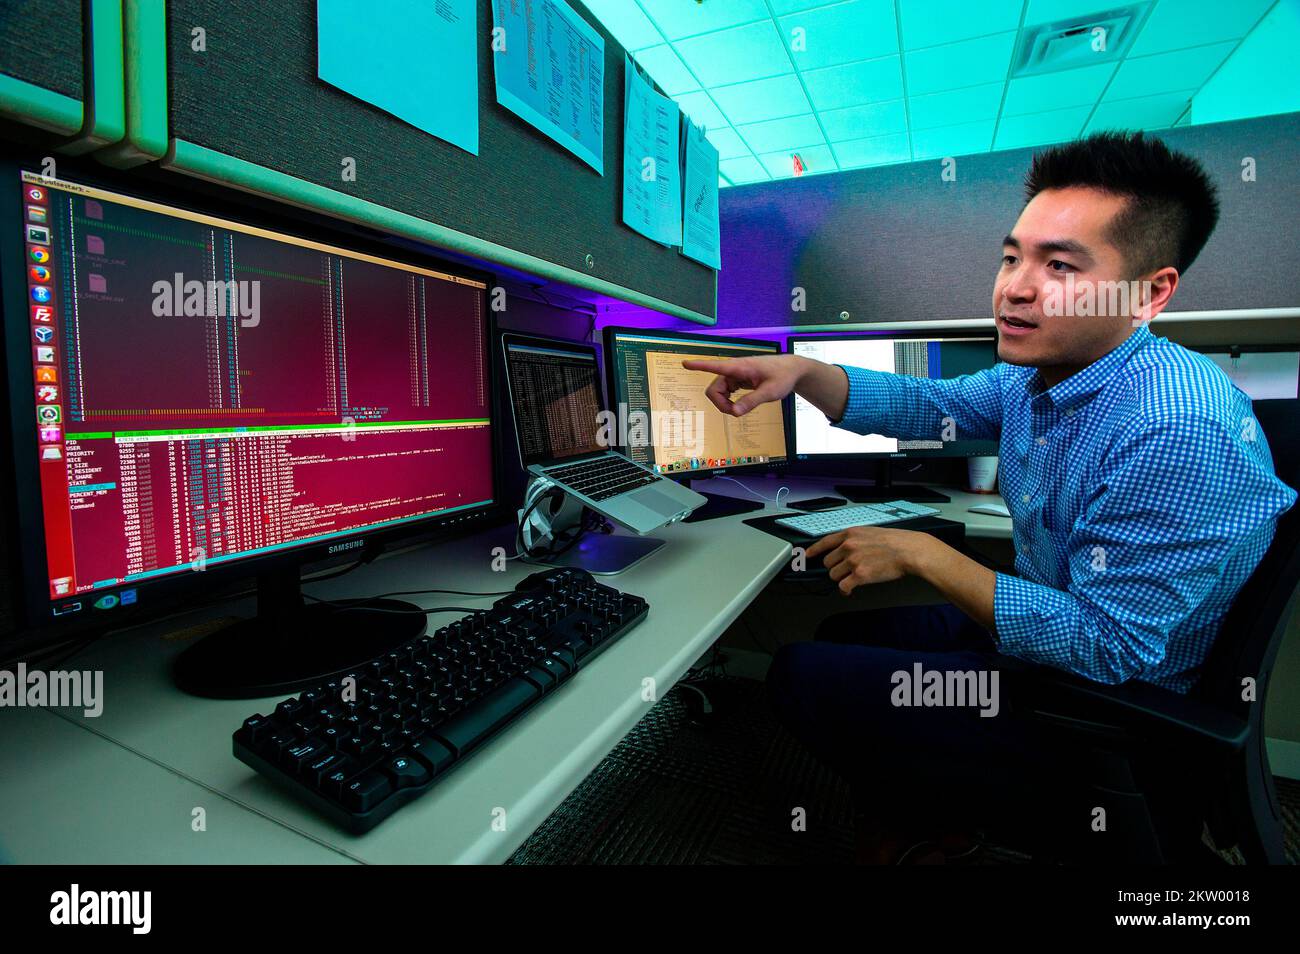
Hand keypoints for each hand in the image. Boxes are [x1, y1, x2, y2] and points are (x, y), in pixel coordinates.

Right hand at [680, 354, 804, 416]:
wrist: (791, 370)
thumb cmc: (782, 376)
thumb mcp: (770, 392)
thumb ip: (752, 401)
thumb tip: (735, 413)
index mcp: (740, 367)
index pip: (715, 366)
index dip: (699, 366)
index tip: (685, 364)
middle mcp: (734, 370)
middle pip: (713, 389)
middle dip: (720, 403)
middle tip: (735, 412)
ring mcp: (735, 375)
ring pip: (718, 392)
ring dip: (724, 403)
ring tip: (740, 409)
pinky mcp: (738, 380)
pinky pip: (725, 392)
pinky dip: (729, 401)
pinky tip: (739, 404)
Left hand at [803, 527, 926, 595]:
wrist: (909, 551)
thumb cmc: (895, 542)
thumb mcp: (870, 532)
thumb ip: (855, 539)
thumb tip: (845, 549)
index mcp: (850, 534)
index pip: (824, 542)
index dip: (814, 550)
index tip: (807, 555)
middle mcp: (848, 546)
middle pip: (828, 562)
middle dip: (836, 568)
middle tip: (847, 571)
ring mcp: (852, 561)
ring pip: (834, 575)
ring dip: (841, 579)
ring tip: (852, 579)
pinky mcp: (859, 575)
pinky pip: (843, 587)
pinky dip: (845, 591)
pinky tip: (850, 591)